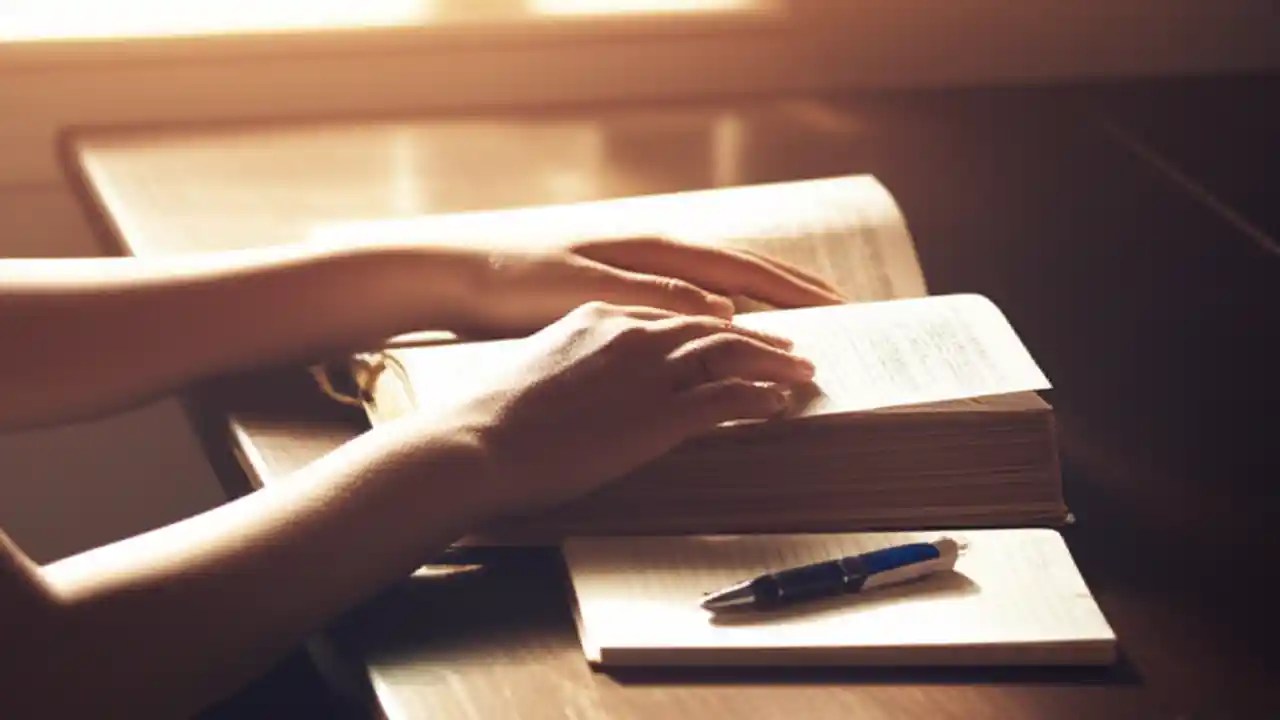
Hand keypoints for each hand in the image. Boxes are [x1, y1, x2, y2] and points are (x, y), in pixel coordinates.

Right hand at [423, 301, 814, 515]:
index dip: (713, 321)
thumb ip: (580, 362)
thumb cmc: (497, 416)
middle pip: (712, 324)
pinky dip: (760, 398)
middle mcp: (632, 333)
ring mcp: (650, 371)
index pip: (672, 311)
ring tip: (802, 370)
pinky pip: (727, 399)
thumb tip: (595, 383)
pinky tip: (779, 404)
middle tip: (792, 344)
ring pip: (731, 355)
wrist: (481, 441)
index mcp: (600, 315)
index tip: (737, 329)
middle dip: (758, 335)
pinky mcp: (660, 415)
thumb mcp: (544, 368)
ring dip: (773, 361)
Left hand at [457, 237, 844, 336]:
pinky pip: (693, 300)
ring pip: (722, 285)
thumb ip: (657, 299)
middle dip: (793, 291)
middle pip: (743, 272)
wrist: (465, 274)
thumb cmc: (521, 279)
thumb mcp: (590, 291)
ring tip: (801, 320)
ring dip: (764, 301)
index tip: (838, 307)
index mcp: (656, 252)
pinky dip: (725, 311)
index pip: (744, 270)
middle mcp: (657, 255)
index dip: (793, 291)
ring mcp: (643, 269)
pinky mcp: (625, 289)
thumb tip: (725, 311)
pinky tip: (731, 328)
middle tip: (843, 311)